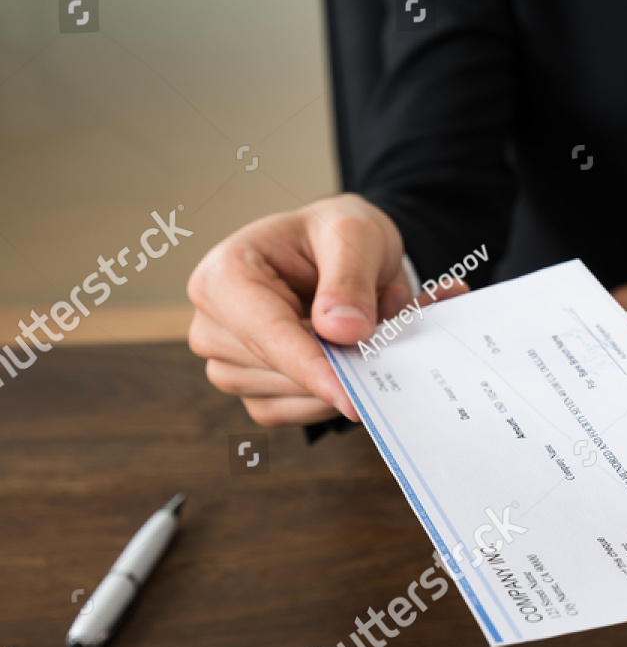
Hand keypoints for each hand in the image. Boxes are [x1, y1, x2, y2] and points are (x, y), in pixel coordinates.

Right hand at [186, 193, 466, 425]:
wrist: (342, 251)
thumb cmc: (339, 234)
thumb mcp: (356, 233)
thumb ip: (350, 278)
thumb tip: (343, 333)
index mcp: (224, 274)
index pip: (266, 333)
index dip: (311, 366)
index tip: (350, 397)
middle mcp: (214, 322)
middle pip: (279, 370)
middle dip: (340, 365)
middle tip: (391, 331)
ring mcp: (229, 361)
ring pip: (291, 397)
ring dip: (343, 377)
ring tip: (374, 331)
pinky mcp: (254, 388)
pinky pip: (298, 413)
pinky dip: (335, 394)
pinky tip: (354, 359)